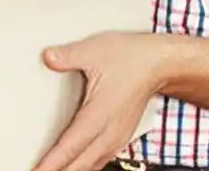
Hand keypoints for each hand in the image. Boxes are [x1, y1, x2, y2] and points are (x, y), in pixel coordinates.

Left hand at [32, 32, 166, 170]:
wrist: (160, 64)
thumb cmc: (131, 58)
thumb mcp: (95, 50)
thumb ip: (68, 56)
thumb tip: (48, 58)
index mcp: (98, 115)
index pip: (69, 148)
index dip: (51, 163)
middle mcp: (109, 131)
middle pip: (78, 164)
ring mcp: (116, 136)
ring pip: (90, 165)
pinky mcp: (120, 135)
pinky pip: (100, 160)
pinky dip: (84, 167)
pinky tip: (75, 166)